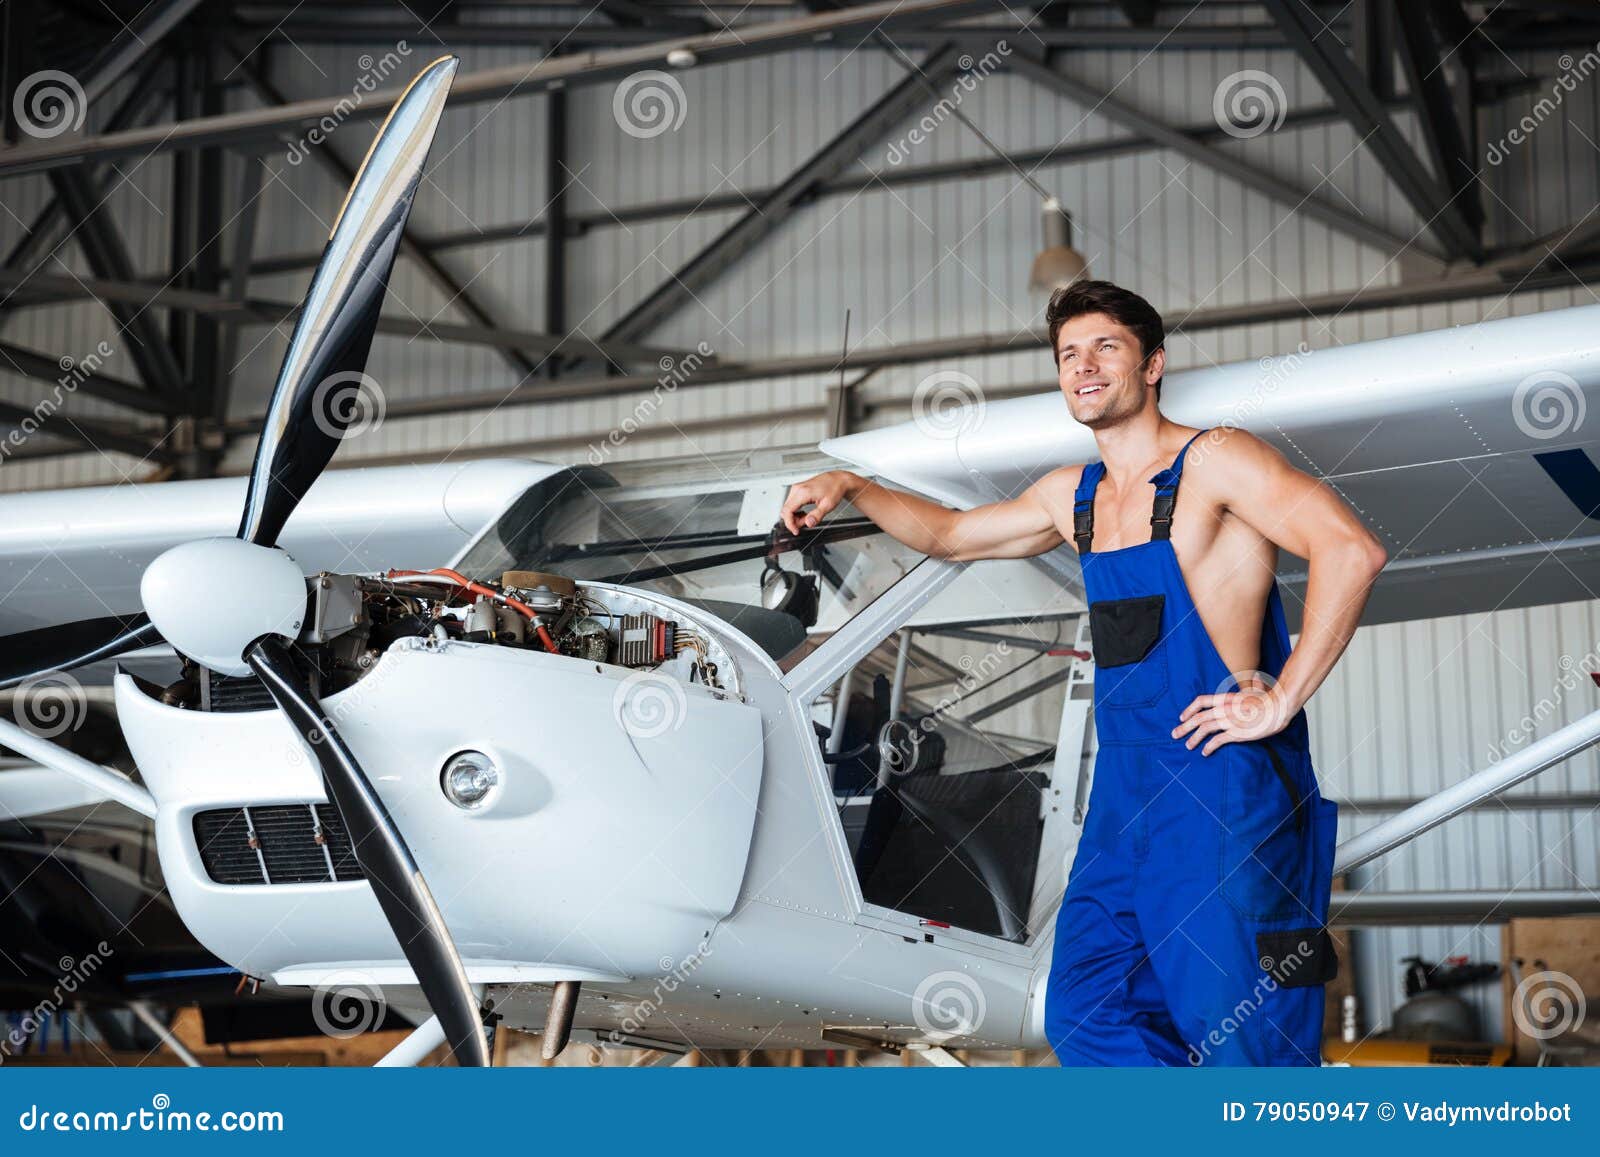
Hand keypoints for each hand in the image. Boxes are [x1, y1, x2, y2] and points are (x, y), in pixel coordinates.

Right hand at [781, 471, 863, 534]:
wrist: (838, 479)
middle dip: (794, 520)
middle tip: (806, 523)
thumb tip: (808, 523)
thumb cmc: (834, 488)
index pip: (787, 511)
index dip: (790, 524)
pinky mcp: (798, 489)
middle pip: (786, 510)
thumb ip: (817, 516)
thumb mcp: (828, 505)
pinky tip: (805, 513)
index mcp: (803, 492)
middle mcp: (797, 489)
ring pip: (788, 507)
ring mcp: (796, 488)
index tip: (795, 531)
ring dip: (795, 516)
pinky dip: (796, 511)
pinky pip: (791, 503)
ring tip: (808, 517)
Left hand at [1172, 685, 1293, 754]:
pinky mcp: (1236, 733)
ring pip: (1204, 729)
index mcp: (1226, 698)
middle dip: (1184, 727)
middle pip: (1198, 717)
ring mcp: (1229, 721)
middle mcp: (1224, 709)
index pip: (1201, 701)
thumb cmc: (1270, 699)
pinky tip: (1205, 752)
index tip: (1182, 717)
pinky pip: (1218, 741)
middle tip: (1175, 734)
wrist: (1278, 707)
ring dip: (1193, 738)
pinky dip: (1209, 747)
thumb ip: (1253, 685)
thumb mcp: (1258, 690)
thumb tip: (1256, 678)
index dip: (1189, 709)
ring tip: (1188, 746)